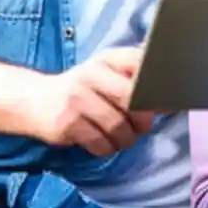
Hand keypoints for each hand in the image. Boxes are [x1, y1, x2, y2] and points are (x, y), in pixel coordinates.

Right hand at [25, 47, 154, 155]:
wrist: (35, 100)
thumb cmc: (82, 90)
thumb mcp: (106, 74)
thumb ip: (136, 81)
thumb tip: (173, 98)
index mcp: (107, 59)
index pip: (140, 64)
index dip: (158, 83)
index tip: (167, 99)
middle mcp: (91, 74)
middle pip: (133, 99)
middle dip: (143, 120)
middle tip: (141, 127)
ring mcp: (77, 98)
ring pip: (118, 127)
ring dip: (124, 139)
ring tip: (119, 136)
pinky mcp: (66, 122)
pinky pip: (101, 144)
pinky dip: (106, 148)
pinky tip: (101, 141)